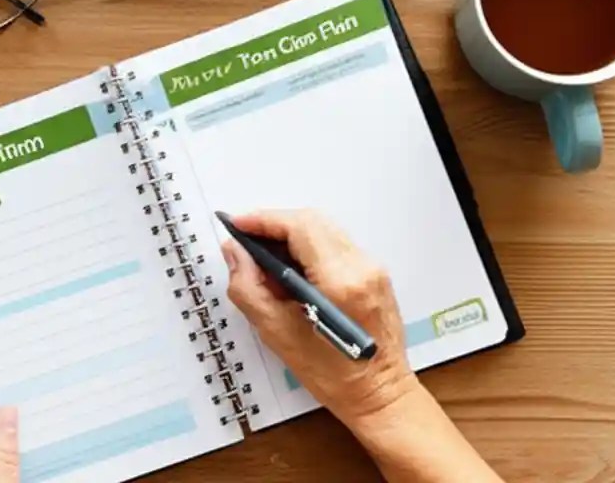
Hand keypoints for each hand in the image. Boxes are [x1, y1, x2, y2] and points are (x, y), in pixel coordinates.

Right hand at [220, 210, 419, 425]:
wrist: (379, 394)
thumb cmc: (334, 376)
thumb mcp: (277, 333)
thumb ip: (249, 288)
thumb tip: (235, 253)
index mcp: (340, 281)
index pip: (299, 227)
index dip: (264, 220)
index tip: (238, 225)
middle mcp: (362, 267)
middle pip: (313, 221)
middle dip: (275, 226)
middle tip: (248, 243)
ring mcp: (373, 268)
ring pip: (325, 231)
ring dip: (292, 238)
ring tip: (267, 263)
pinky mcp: (375, 274)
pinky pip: (337, 246)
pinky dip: (310, 250)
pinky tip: (293, 274)